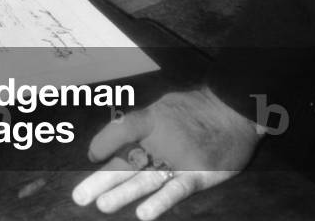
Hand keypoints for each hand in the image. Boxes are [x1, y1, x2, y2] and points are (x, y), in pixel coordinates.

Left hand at [72, 87, 261, 218]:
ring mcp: (179, 157)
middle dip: (102, 179)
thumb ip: (147, 122)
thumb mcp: (167, 105)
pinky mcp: (198, 173)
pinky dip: (160, 202)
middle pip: (127, 160)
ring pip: (146, 178)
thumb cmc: (197, 108)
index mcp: (154, 118)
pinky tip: (144, 215)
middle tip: (79, 197)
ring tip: (102, 205)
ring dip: (123, 194)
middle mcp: (162, 138)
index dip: (104, 141)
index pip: (122, 128)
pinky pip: (176, 190)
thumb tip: (122, 135)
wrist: (235, 108)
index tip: (91, 155)